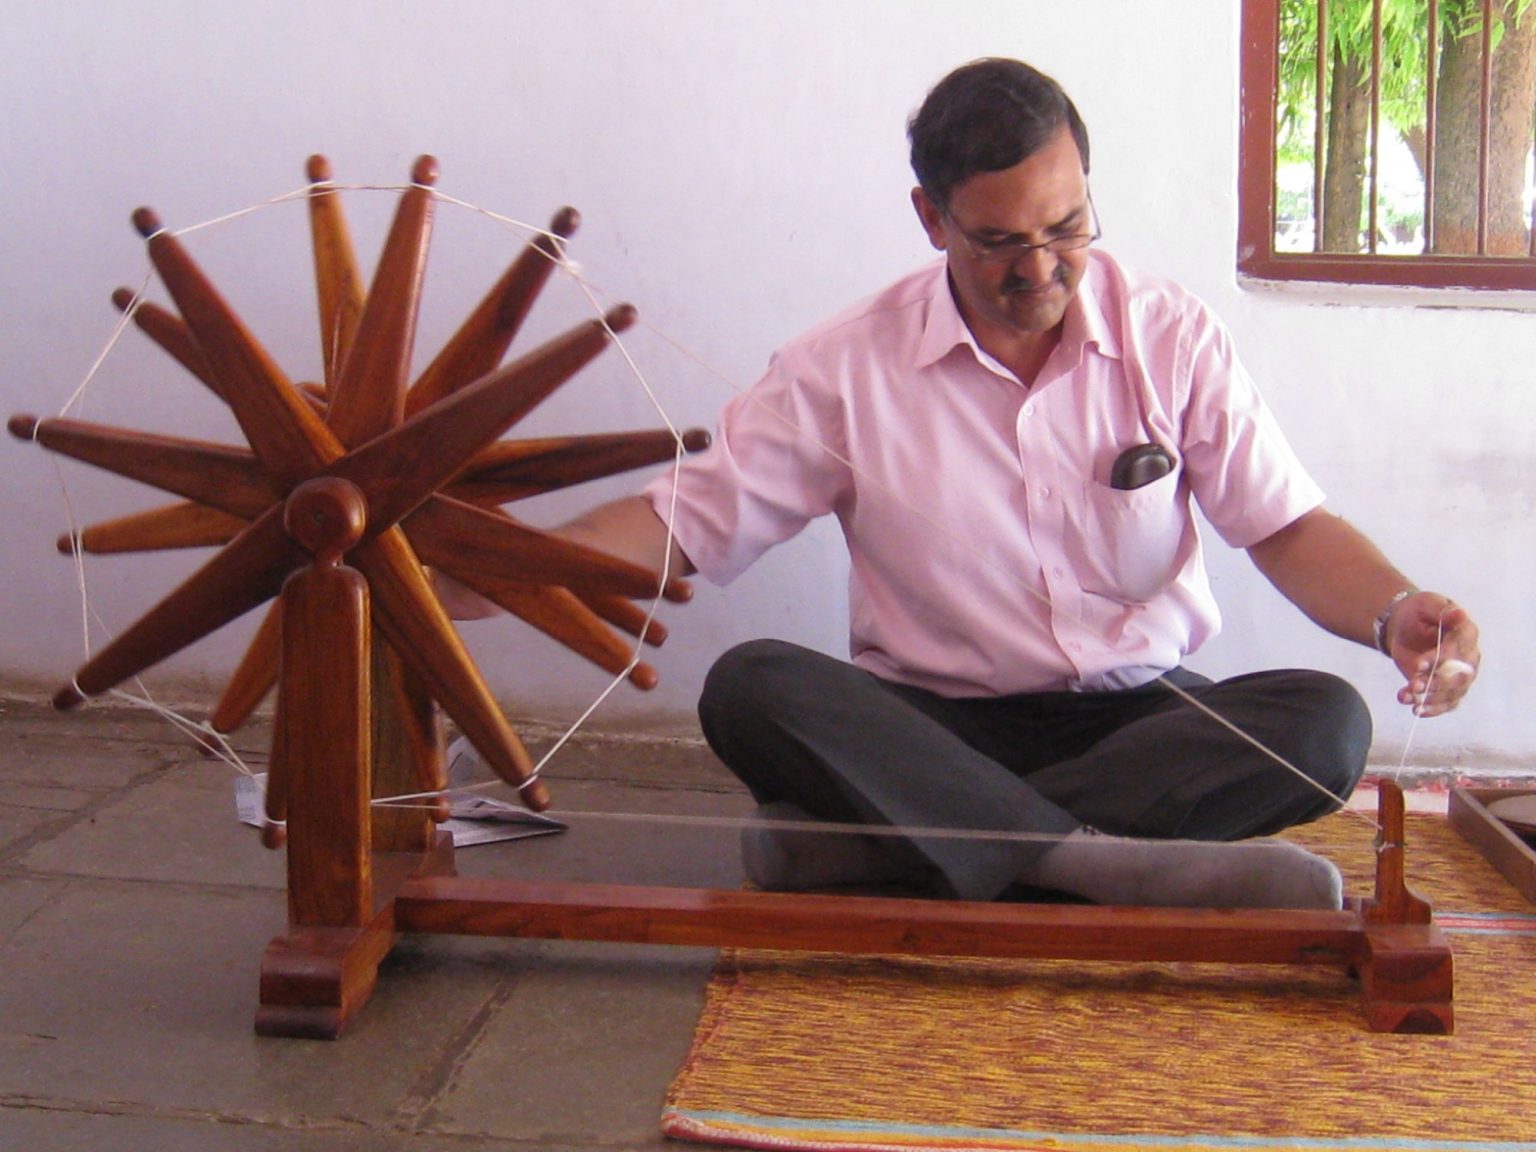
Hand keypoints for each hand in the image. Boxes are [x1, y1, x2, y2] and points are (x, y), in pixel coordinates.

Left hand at [1385, 592, 1479, 716]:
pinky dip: (1431, 709)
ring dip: (1430, 699)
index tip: (1419, 664)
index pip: (1459, 650)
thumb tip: (1459, 613)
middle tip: (1414, 685)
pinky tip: (1415, 709)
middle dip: (1436, 683)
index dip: (1441, 659)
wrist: (1405, 627)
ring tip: (1407, 697)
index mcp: (1467, 634)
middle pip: (1460, 677)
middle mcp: (1469, 657)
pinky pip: (1446, 704)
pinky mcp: (1448, 689)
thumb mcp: (1427, 605)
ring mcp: (1461, 675)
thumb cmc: (1418, 612)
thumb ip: (1442, 611)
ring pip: (1452, 694)